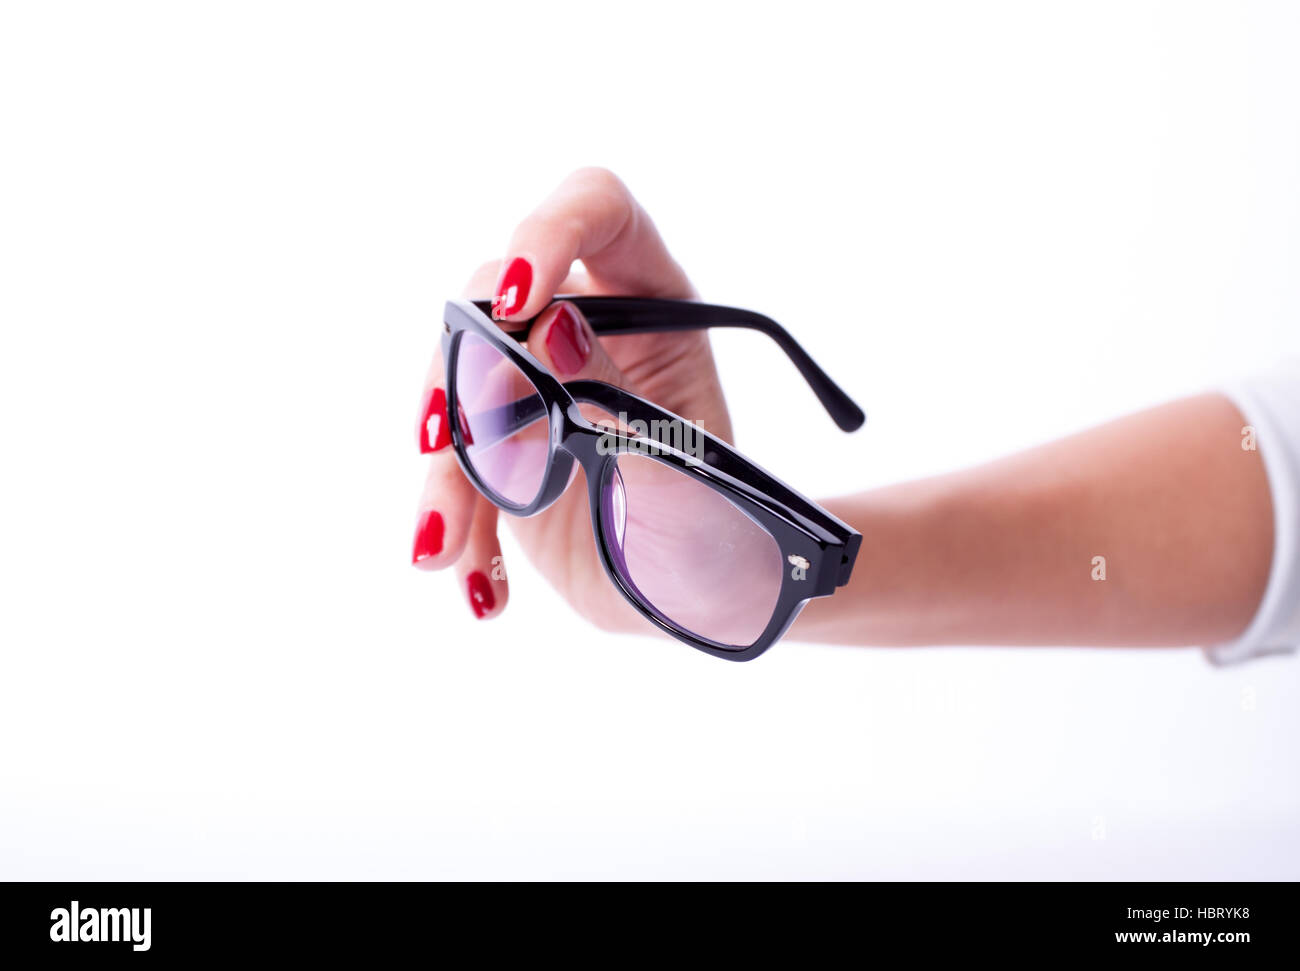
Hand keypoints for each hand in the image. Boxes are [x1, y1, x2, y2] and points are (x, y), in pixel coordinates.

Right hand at [413, 168, 733, 629]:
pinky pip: (452, 469)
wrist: (705, 596)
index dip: (549, 232)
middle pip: (493, 299)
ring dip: (443, 470)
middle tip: (448, 442)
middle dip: (460, 370)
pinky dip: (454, 526)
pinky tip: (481, 586)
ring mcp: (535, 389)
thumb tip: (548, 331)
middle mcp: (587, 330)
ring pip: (455, 387)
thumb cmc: (726, 534)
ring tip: (444, 548)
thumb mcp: (687, 479)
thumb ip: (619, 404)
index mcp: (656, 306)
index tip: (515, 296)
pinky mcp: (501, 450)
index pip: (599, 214)